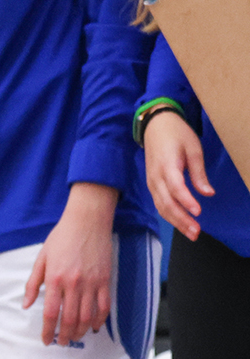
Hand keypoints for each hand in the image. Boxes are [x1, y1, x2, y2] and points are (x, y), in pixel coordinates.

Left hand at [23, 182, 116, 346]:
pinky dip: (100, 319)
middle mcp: (73, 284)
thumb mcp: (41, 258)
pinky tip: (95, 327)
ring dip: (82, 331)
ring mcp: (91, 283)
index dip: (47, 330)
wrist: (87, 221)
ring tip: (76, 338)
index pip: (49, 313)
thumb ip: (33, 284)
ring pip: (88, 316)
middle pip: (70, 319)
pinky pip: (104, 306)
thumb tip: (26, 305)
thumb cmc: (61, 237)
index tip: (46, 340)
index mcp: (54, 279)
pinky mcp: (105, 280)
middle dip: (65, 336)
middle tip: (62, 343)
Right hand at [143, 111, 210, 240]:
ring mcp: (151, 182)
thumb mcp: (193, 149)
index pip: (175, 187)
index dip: (185, 200)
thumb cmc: (177, 134)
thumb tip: (208, 193)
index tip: (198, 212)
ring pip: (161, 206)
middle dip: (181, 219)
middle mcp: (155, 177)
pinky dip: (169, 215)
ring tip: (191, 233)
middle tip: (196, 232)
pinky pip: (159, 203)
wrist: (155, 126)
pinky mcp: (152, 185)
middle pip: (166, 202)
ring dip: (175, 221)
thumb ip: (198, 173)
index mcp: (166, 165)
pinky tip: (180, 223)